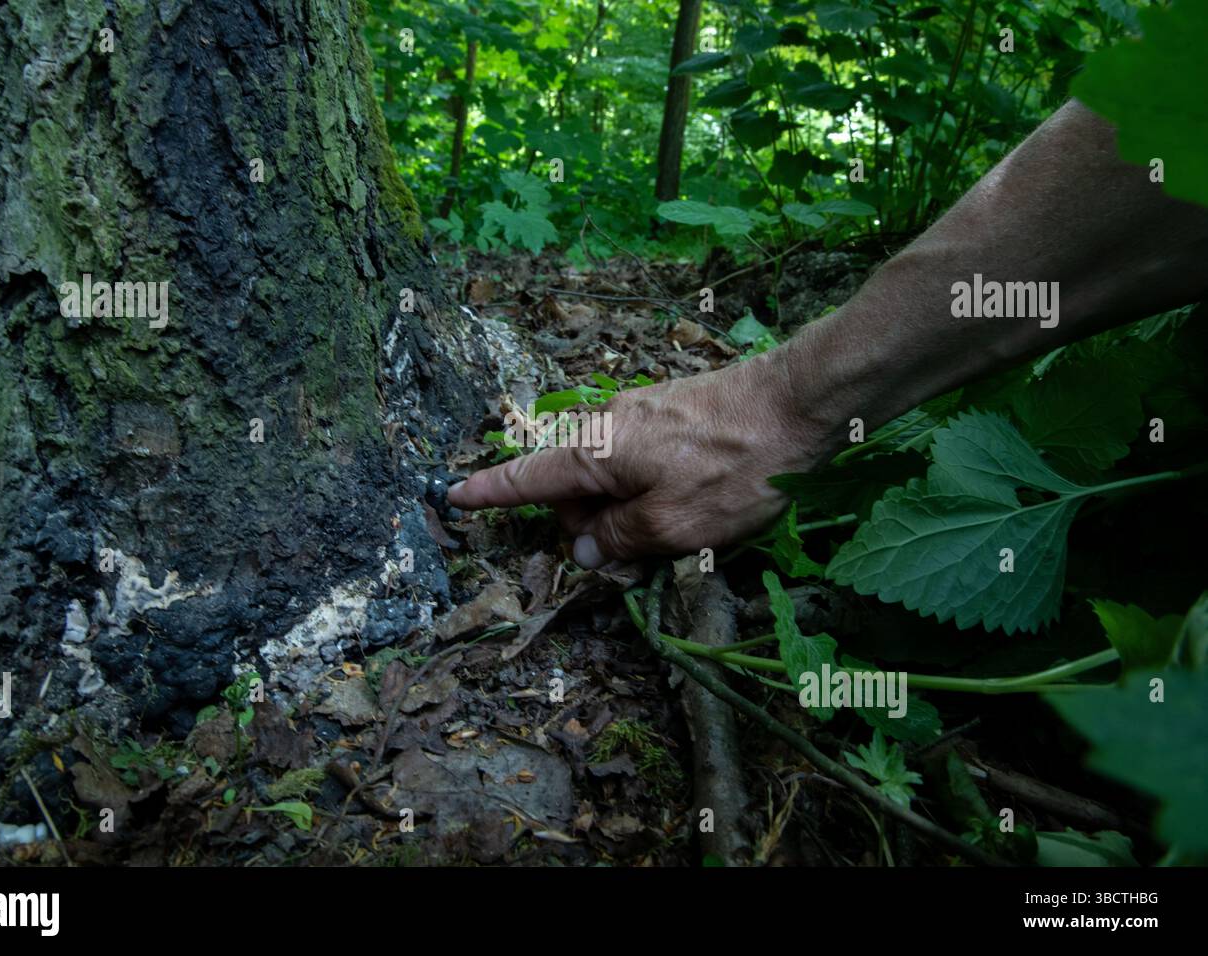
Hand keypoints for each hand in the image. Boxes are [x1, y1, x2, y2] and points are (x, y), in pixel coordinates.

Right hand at [447, 350, 827, 567]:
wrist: (801, 402)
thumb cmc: (734, 468)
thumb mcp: (672, 525)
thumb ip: (617, 541)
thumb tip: (581, 548)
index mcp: (595, 454)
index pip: (527, 479)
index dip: (489, 493)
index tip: (452, 495)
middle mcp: (607, 426)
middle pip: (572, 486)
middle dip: (587, 527)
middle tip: (633, 559)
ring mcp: (641, 415)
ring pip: (611, 476)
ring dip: (625, 512)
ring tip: (677, 533)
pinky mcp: (672, 414)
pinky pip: (639, 462)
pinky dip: (648, 491)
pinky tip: (693, 503)